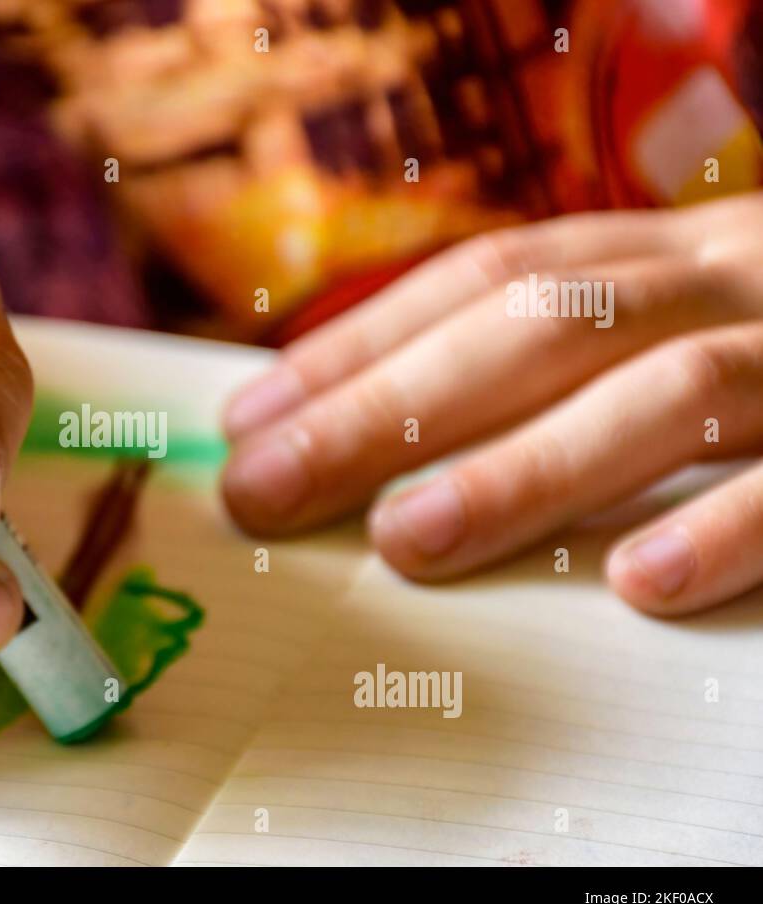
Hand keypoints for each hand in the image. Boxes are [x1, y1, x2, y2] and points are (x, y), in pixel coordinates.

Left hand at [222, 192, 762, 615]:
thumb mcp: (675, 316)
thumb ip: (560, 353)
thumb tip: (378, 422)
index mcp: (670, 254)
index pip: (489, 281)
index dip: (362, 343)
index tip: (252, 415)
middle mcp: (737, 278)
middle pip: (538, 330)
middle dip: (387, 407)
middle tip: (267, 489)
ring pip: (665, 392)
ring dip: (527, 469)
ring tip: (408, 540)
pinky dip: (734, 528)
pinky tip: (643, 586)